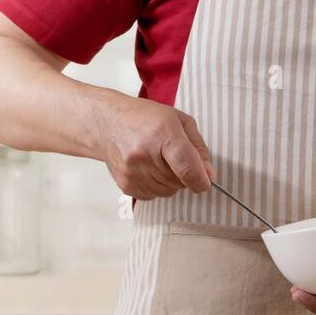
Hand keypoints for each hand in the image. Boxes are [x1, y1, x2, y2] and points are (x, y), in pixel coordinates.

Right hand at [97, 94, 214, 199]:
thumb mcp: (178, 120)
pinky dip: (156, 185)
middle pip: (181, 181)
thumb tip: (208, 174)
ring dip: (170, 180)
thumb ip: (198, 147)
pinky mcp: (126, 185)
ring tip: (158, 159)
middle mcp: (144, 154)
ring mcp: (132, 172)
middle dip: (184, 173)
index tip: (205, 179)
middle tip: (172, 155)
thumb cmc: (143, 118)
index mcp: (162, 133)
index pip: (187, 168)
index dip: (202, 179)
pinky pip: (154, 196)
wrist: (108, 123)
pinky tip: (147, 167)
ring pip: (169, 191)